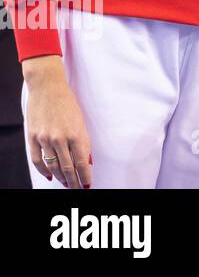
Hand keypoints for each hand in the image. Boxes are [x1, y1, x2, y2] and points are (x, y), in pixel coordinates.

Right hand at [23, 57, 91, 188]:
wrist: (47, 88)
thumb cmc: (68, 104)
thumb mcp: (81, 121)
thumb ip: (83, 141)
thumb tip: (87, 161)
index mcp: (75, 133)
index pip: (81, 162)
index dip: (85, 176)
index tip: (88, 184)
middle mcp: (59, 138)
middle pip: (68, 168)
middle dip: (74, 181)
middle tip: (78, 189)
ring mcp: (44, 139)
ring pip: (53, 166)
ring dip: (61, 177)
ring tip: (67, 183)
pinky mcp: (33, 137)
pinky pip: (37, 160)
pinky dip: (44, 170)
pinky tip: (50, 176)